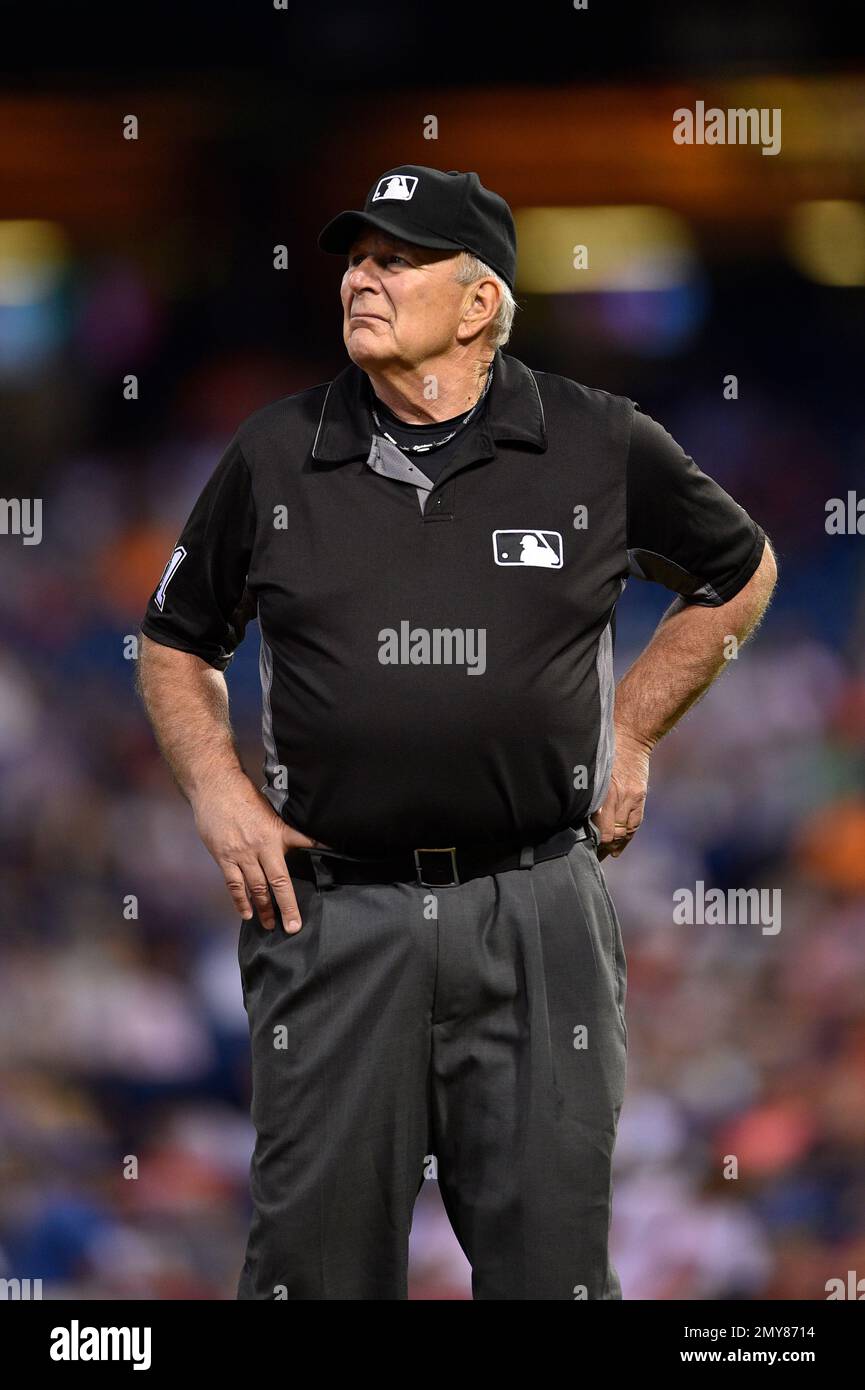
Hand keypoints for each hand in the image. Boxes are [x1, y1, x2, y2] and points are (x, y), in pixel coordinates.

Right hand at [192, 772, 330, 931]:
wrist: (216, 788)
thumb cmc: (246, 798)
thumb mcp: (273, 812)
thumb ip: (287, 833)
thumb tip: (306, 845)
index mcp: (276, 833)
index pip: (300, 854)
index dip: (313, 867)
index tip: (319, 883)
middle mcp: (261, 846)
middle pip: (277, 882)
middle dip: (286, 906)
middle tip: (292, 926)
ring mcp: (241, 854)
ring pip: (255, 887)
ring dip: (264, 908)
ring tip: (271, 924)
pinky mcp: (224, 857)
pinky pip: (234, 884)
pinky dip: (240, 900)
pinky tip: (246, 913)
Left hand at [591, 725, 652, 860]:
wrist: (630, 736)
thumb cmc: (602, 751)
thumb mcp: (586, 769)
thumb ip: (582, 792)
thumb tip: (570, 814)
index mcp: (597, 791)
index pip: (594, 827)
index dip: (588, 841)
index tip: (578, 847)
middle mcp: (614, 797)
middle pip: (609, 833)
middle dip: (600, 846)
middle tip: (589, 853)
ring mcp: (630, 798)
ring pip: (623, 833)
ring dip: (613, 845)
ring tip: (603, 853)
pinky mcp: (640, 797)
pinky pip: (635, 824)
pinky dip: (626, 838)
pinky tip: (617, 849)